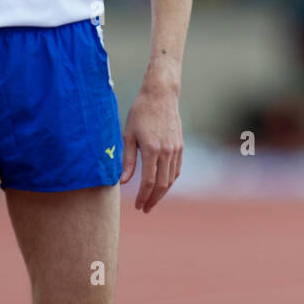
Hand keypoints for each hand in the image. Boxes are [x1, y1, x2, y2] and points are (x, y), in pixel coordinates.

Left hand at [120, 65, 182, 212]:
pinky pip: (177, 169)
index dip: (142, 197)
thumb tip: (123, 182)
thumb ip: (127, 160)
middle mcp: (167, 152)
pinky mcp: (180, 145)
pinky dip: (170, 180)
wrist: (161, 95)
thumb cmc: (140, 113)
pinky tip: (162, 184)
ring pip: (171, 179)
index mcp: (152, 150)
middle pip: (162, 184)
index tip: (137, 206)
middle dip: (153, 200)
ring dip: (162, 192)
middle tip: (145, 209)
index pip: (148, 182)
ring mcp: (176, 149)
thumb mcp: (128, 135)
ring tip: (152, 200)